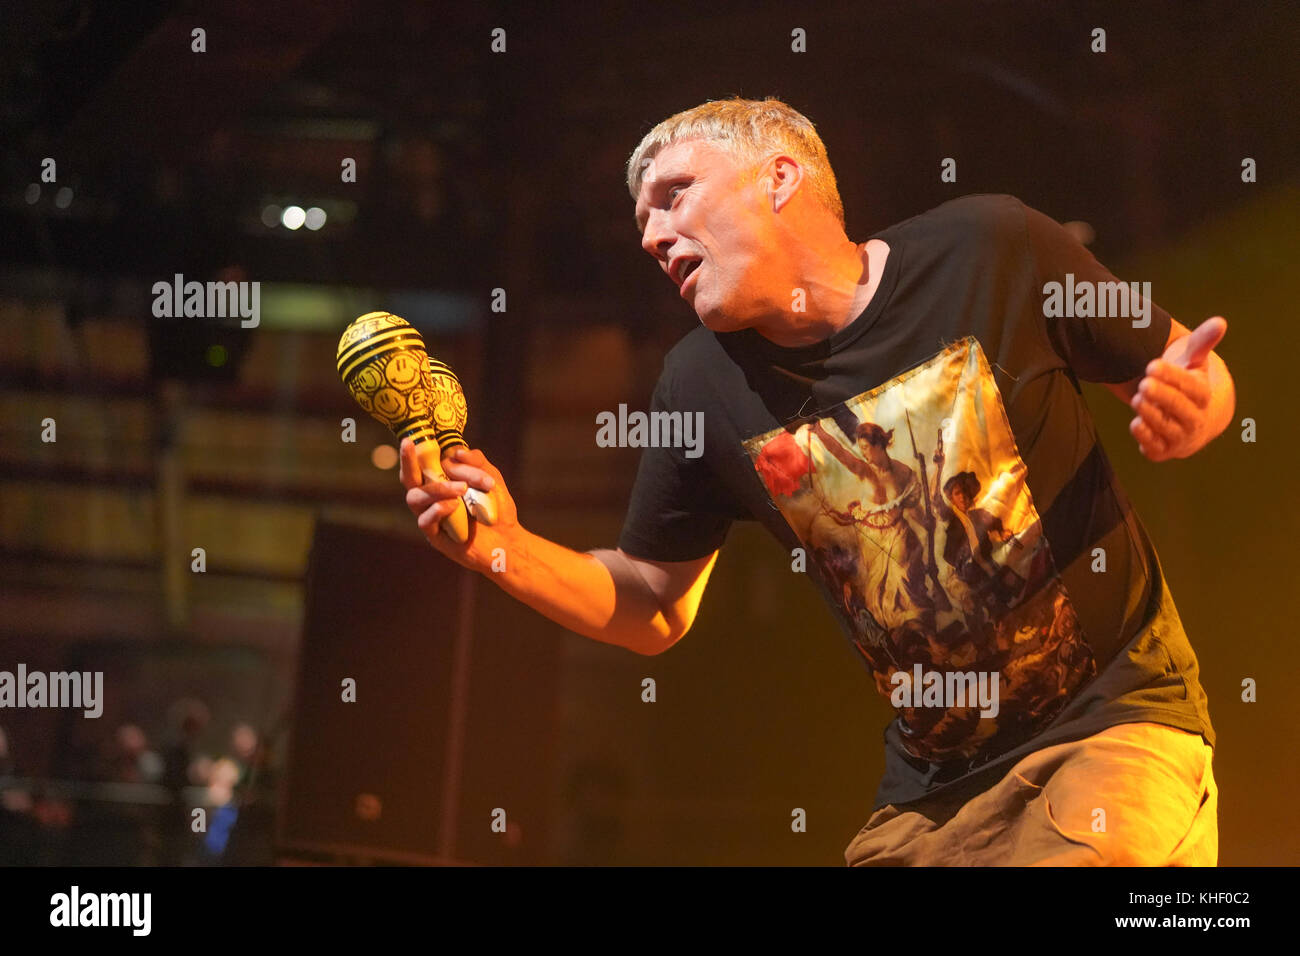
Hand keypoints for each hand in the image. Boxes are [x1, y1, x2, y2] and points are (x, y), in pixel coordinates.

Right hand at [399, 439, 518, 569]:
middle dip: (407, 460)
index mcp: (442, 481)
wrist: (507, 540)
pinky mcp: (434, 535)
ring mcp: (431, 515)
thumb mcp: (492, 479)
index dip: (415, 450)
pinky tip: (454, 505)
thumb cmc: (497, 509)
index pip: (423, 463)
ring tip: (462, 488)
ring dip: (437, 488)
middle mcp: (432, 497)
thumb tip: (456, 452)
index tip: (412, 437)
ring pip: (415, 497)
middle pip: (409, 478)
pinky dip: (438, 509)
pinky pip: (424, 520)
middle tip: (409, 443)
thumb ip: (476, 462)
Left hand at [1129, 316, 1226, 461]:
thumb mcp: (1193, 363)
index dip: (1173, 377)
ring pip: (1167, 428)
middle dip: (1162, 396)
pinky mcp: (1162, 451)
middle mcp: (1196, 420)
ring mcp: (1180, 437)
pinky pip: (1155, 448)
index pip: (1193, 388)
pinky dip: (1146, 439)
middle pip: (1181, 409)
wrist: (1187, 420)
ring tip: (1137, 399)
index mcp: (1204, 396)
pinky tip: (1136, 424)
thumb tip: (1219, 322)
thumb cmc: (1187, 385)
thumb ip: (1201, 344)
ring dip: (1151, 414)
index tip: (1152, 365)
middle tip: (1144, 383)